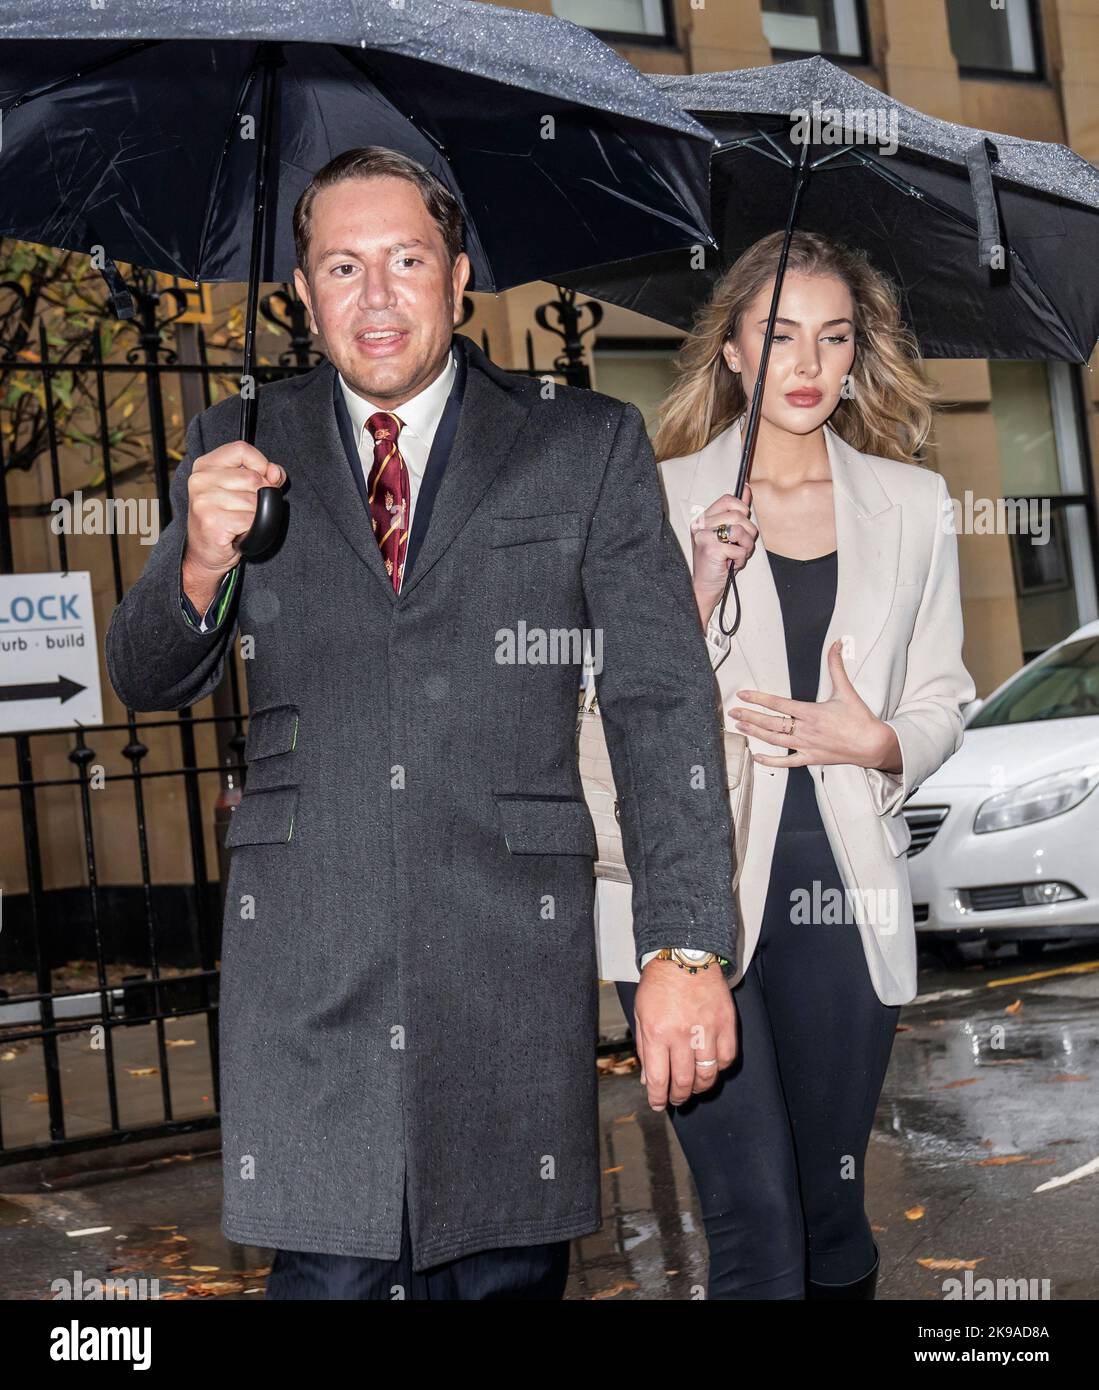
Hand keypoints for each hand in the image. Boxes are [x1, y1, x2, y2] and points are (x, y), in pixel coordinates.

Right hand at [183, 442, 284, 600]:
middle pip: (253, 478)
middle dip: (260, 497)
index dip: (260, 463)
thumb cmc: (223, 520)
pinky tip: (238, 532)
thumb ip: (261, 475)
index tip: (263, 478)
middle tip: (246, 510)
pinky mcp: (212, 521)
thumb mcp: (240, 490)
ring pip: (254, 501)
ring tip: (240, 521)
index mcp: (205, 466)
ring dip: (255, 516)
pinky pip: (251, 519)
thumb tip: (275, 472)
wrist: (205, 554)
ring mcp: (204, 501)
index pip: (241, 449)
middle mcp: (200, 480)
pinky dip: (253, 529)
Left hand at [633, 960, 737, 1109]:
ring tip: (694, 1087)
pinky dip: (719, 1068)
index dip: (658, 1098)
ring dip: (699, 1087)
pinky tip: (711, 1067)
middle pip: (683, 1082)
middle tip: (676, 1099)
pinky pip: (726, 1058)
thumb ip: (644, 1047)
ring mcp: (707, 1029)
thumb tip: (649, 1079)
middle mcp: (682, 1034)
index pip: (658, 1078)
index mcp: (656, 1032)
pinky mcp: (726, 1023)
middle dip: (678, 1097)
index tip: (658, 1104)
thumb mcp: (641, 1014)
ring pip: (707, 1075)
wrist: (684, 954)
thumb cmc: (659, 984)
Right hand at [691, 486, 756, 622]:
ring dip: (746, 546)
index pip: (728, 499)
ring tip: (737, 554)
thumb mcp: (727, 534)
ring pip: (740, 530)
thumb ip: (736, 511)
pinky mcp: (711, 549)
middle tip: (740, 545)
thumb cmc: (717, 561)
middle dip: (748, 533)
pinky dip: (741, 559)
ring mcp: (704, 536)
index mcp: (704, 519)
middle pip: (738, 515)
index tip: (742, 523)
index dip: (742, 509)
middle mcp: (701, 525)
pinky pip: (739, 549)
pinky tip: (731, 564)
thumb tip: (746, 488)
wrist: (704, 586)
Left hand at [728, 639, 901, 770]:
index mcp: (811, 713)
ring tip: (740, 727)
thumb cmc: (860, 720)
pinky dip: (771, 760)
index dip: (758, 699)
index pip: (778, 704)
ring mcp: (806, 746)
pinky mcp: (810, 758)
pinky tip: (758, 757)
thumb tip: (837, 645)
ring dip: (755, 733)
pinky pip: (786, 762)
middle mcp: (806, 730)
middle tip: (734, 711)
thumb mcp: (846, 690)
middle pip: (771, 723)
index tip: (744, 695)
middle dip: (750, 716)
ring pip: (775, 740)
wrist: (872, 745)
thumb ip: (836, 667)